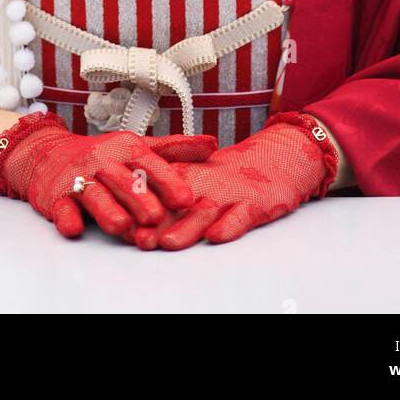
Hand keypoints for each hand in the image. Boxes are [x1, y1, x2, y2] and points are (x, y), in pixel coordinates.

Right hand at [0, 111, 217, 239]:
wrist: (50, 155)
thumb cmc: (104, 156)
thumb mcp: (138, 147)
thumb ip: (174, 149)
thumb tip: (214, 144)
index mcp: (126, 149)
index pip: (149, 162)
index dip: (167, 181)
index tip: (186, 200)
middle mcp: (103, 161)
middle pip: (122, 180)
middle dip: (139, 198)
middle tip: (156, 217)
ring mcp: (78, 179)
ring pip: (94, 194)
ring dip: (107, 210)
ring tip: (122, 226)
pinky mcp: (56, 197)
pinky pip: (62, 208)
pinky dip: (67, 217)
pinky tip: (74, 226)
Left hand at [121, 112, 339, 249]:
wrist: (279, 156)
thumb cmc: (233, 175)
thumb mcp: (201, 178)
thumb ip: (173, 196)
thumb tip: (135, 219)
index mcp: (190, 178)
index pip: (160, 193)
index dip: (141, 209)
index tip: (120, 227)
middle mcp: (207, 184)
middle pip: (178, 204)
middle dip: (156, 221)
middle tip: (137, 239)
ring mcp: (232, 193)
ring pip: (206, 210)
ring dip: (186, 227)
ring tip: (168, 243)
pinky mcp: (257, 202)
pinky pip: (243, 214)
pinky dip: (231, 225)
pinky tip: (218, 236)